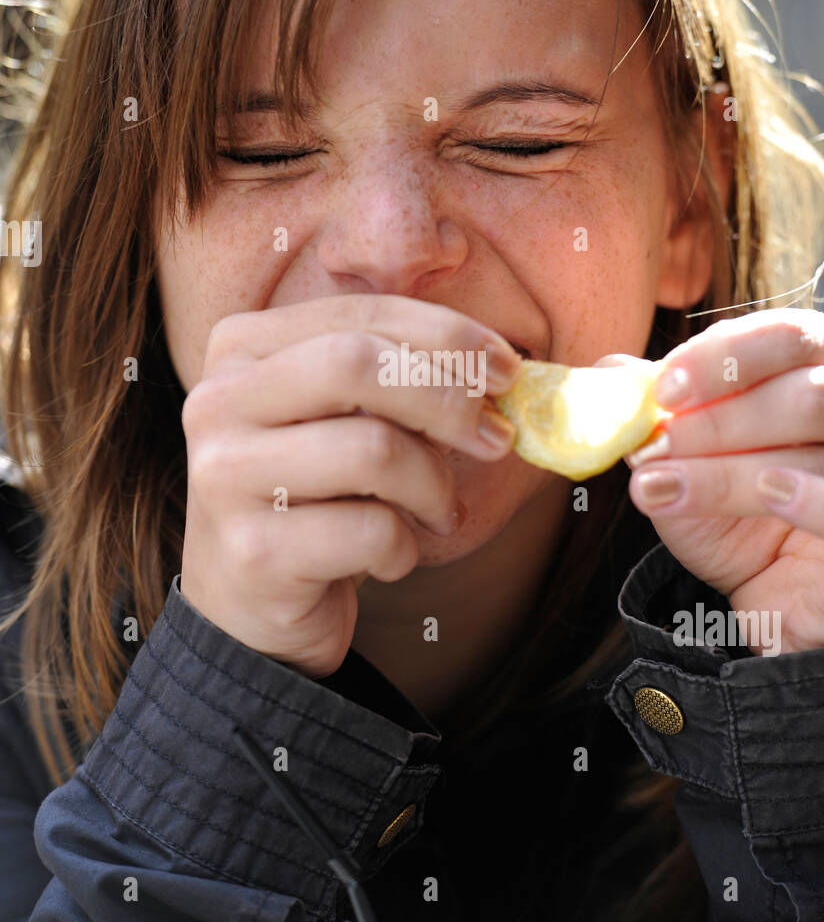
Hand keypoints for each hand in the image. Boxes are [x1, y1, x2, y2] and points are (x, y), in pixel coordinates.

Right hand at [180, 295, 518, 673]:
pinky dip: (404, 547)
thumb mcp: (344, 419)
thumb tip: (499, 368)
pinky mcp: (253, 553)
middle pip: (358, 365)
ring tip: (438, 511)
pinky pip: (370, 532)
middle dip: (448, 400)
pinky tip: (389, 557)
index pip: (363, 315)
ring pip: (373, 450)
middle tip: (494, 440)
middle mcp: (217, 403)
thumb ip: (399, 377)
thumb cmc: (315, 496)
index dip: (449, 337)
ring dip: (433, 486)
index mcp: (241, 349)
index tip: (507, 371)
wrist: (248, 606)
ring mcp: (225, 478)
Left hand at [617, 309, 823, 654]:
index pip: (793, 337)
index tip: (662, 389)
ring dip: (731, 468)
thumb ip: (669, 416)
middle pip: (814, 391)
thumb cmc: (757, 525)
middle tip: (657, 444)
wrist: (800, 612)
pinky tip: (767, 493)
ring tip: (663, 486)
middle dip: (722, 418)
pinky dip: (813, 499)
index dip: (724, 357)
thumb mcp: (701, 467)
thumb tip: (611, 369)